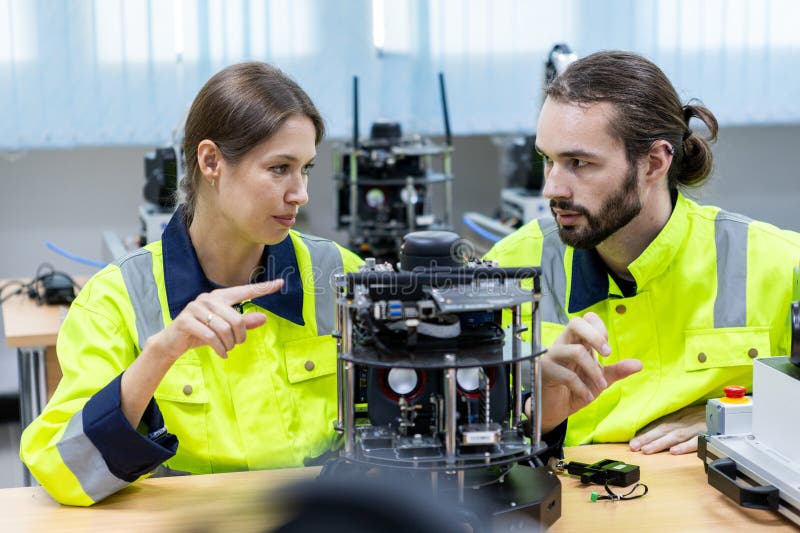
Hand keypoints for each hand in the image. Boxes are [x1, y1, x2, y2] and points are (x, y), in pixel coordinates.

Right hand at [151, 279, 283, 360]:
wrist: (173, 342)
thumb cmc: (202, 333)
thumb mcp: (225, 329)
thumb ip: (244, 323)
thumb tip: (264, 318)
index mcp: (220, 296)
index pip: (245, 291)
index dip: (263, 288)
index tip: (281, 283)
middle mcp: (208, 298)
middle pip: (237, 319)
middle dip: (240, 337)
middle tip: (236, 345)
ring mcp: (196, 308)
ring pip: (225, 329)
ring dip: (229, 344)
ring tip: (227, 349)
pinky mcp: (186, 320)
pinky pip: (211, 336)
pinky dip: (220, 348)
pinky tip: (222, 354)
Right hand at [538, 312, 642, 432]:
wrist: (555, 409)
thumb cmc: (574, 389)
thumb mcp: (600, 379)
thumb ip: (617, 370)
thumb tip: (639, 364)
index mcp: (576, 341)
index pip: (586, 319)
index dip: (599, 328)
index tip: (608, 350)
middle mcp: (563, 344)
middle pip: (576, 323)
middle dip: (595, 336)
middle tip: (607, 354)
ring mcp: (552, 356)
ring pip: (574, 351)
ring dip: (593, 371)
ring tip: (601, 385)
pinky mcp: (545, 371)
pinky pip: (566, 375)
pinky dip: (581, 388)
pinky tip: (587, 396)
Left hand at [629, 405, 706, 454]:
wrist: (731, 409)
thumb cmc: (708, 412)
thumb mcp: (689, 413)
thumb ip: (675, 421)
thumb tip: (654, 432)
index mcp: (679, 415)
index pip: (658, 424)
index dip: (644, 433)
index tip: (631, 442)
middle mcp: (685, 419)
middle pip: (664, 429)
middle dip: (647, 438)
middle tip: (634, 447)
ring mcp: (697, 426)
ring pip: (675, 435)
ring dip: (660, 443)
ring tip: (647, 450)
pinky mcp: (709, 432)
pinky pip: (696, 440)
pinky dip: (685, 446)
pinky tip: (674, 452)